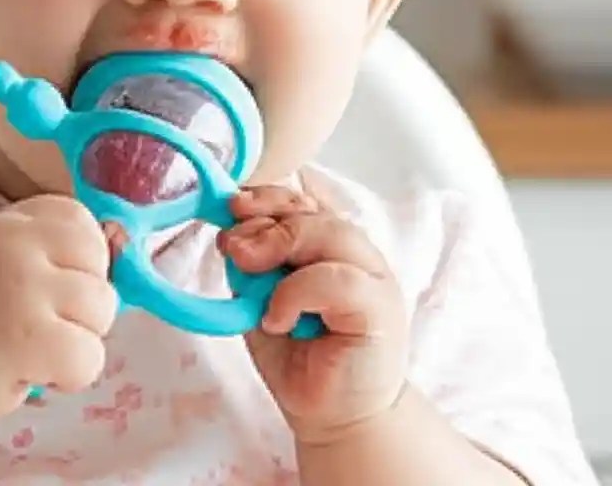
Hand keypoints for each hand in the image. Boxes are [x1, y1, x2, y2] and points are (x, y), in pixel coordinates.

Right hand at [0, 195, 118, 424]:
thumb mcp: (2, 264)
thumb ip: (55, 252)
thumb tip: (126, 242)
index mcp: (9, 223)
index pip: (83, 224)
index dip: (78, 266)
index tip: (42, 290)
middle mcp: (14, 244)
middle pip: (100, 273)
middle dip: (81, 310)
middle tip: (32, 326)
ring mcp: (20, 287)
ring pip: (102, 314)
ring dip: (75, 343)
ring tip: (26, 349)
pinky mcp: (26, 337)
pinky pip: (90, 357)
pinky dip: (71, 377)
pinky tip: (29, 373)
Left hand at [218, 185, 409, 445]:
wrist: (332, 416)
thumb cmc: (300, 357)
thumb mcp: (262, 299)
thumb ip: (253, 265)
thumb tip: (233, 230)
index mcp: (330, 246)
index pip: (305, 199)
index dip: (268, 195)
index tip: (232, 208)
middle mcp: (357, 254)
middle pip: (314, 211)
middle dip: (265, 219)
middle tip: (231, 246)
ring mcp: (374, 278)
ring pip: (331, 233)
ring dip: (279, 246)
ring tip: (251, 276)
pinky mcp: (380, 308)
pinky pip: (338, 279)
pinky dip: (297, 292)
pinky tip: (277, 319)